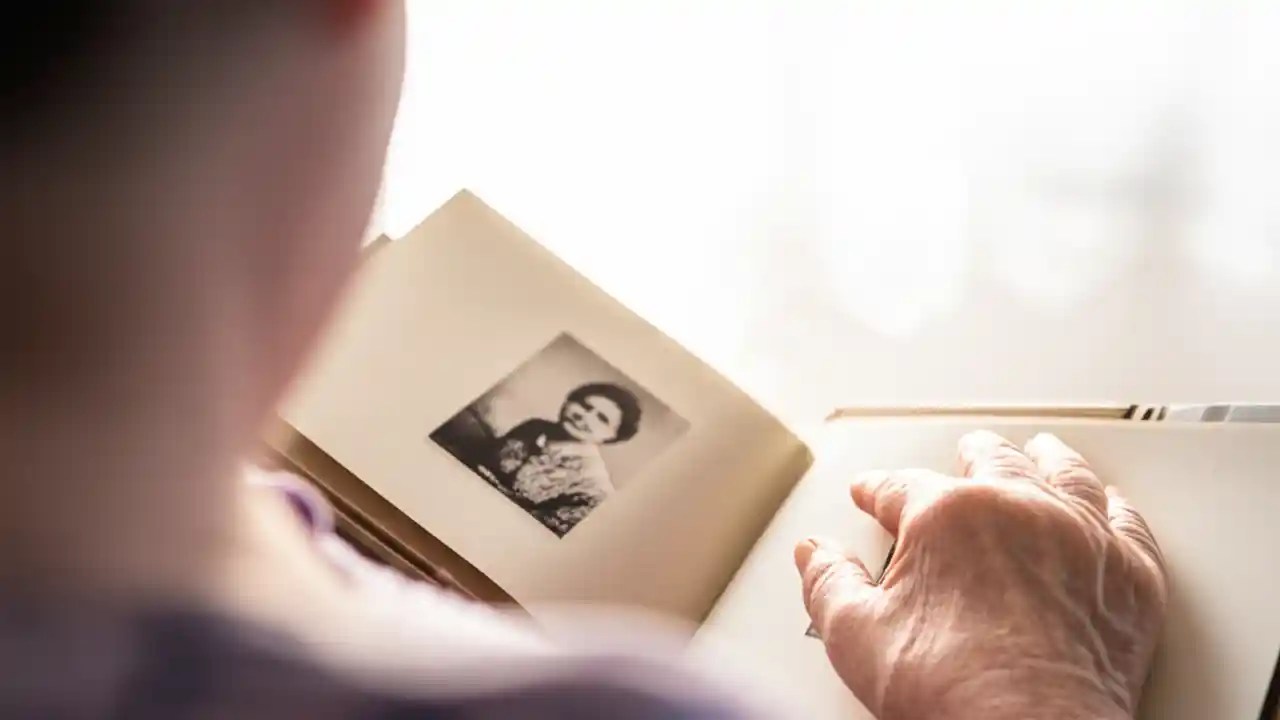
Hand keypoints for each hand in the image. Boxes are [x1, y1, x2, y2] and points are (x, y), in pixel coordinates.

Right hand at [794, 431, 1167, 719]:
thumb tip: (816, 554)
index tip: (871, 494)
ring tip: (1038, 449)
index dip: (878, 488)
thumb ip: (829, 583)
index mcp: (945, 515)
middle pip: (990, 460)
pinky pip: (1128, 519)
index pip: (899, 485)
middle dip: (969, 453)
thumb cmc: (955, 691)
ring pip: (1065, 472)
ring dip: (1045, 457)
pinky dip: (1115, 505)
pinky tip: (1109, 502)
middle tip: (963, 450)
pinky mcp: (1131, 574)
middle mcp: (1017, 508)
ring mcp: (1081, 536)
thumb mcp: (855, 637)